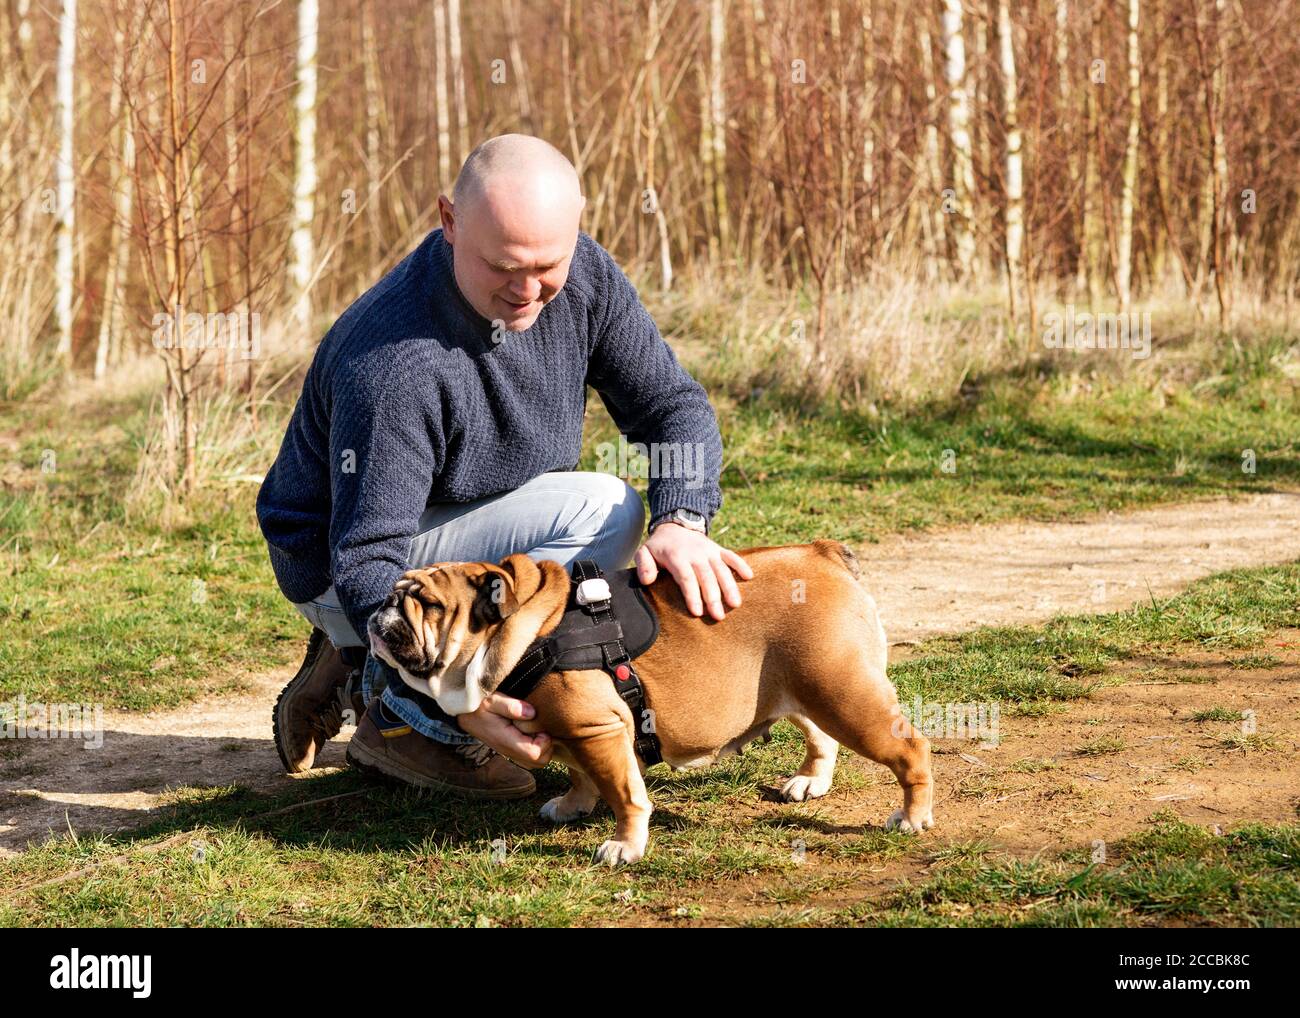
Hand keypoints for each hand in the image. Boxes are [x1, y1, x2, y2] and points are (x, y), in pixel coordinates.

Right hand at [457, 692, 553, 768]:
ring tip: (537, 729)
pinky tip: (532, 732)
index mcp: (507, 741)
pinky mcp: (511, 749)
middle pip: (540, 762)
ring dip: (543, 747)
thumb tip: (531, 713)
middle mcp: (510, 751)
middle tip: (541, 728)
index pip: (535, 754)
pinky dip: (537, 747)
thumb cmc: (479, 705)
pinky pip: (530, 757)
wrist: (465, 713)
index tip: (541, 726)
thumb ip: (511, 706)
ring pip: (537, 761)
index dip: (545, 742)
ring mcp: (511, 752)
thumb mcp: (492, 700)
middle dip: (547, 746)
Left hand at [634, 522, 752, 620]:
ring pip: (721, 569)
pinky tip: (749, 576)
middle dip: (713, 597)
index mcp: (676, 556)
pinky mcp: (718, 549)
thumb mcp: (644, 552)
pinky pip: (731, 556)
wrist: (675, 526)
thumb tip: (647, 580)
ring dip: (729, 586)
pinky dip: (740, 564)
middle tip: (718, 616)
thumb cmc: (659, 546)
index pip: (686, 577)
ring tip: (735, 604)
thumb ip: (643, 565)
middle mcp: (695, 553)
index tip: (697, 612)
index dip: (692, 595)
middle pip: (706, 576)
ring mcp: (709, 551)